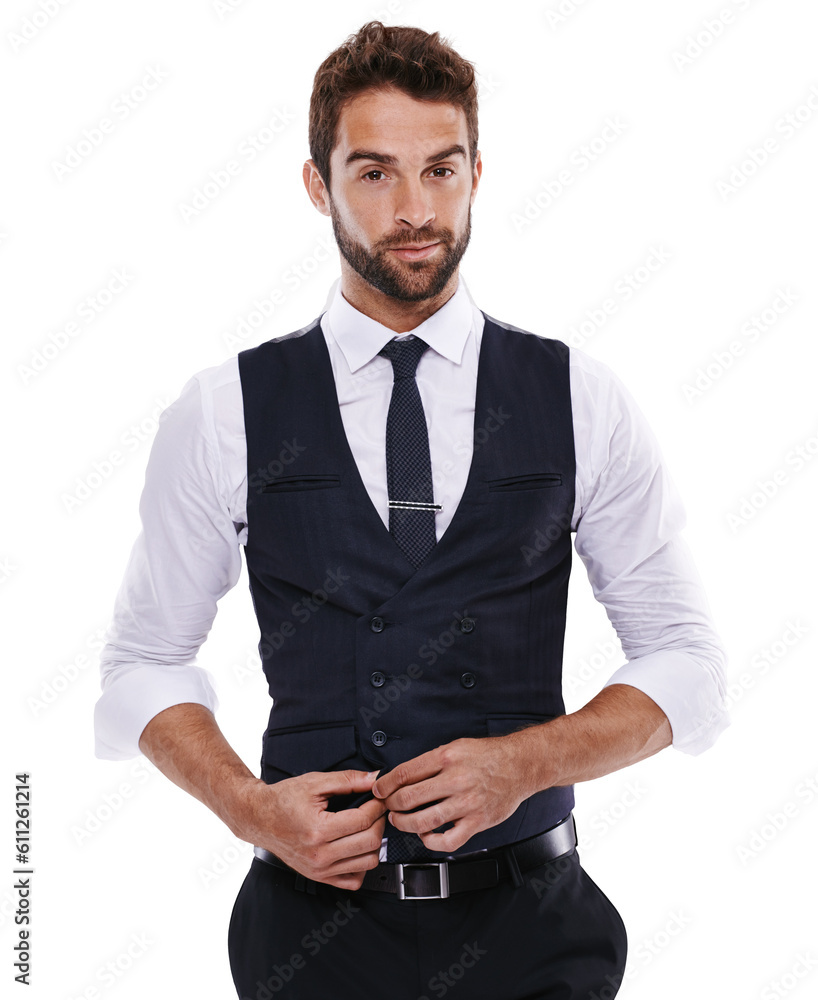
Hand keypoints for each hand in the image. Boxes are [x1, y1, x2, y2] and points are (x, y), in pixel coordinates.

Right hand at [235, 769, 386, 890]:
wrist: (259, 818)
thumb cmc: (283, 800)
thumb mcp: (315, 782)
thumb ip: (347, 780)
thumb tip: (374, 780)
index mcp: (318, 830)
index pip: (363, 821)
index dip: (377, 806)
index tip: (379, 797)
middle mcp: (319, 855)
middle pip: (369, 842)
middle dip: (380, 821)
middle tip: (377, 809)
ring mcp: (319, 870)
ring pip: (367, 863)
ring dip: (374, 843)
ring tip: (369, 826)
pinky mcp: (319, 877)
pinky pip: (353, 881)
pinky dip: (362, 865)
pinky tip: (358, 847)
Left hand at [371, 735, 530, 853]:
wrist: (519, 765)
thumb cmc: (488, 756)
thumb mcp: (456, 746)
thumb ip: (430, 762)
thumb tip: (402, 776)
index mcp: (446, 757)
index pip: (405, 773)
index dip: (385, 784)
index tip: (378, 790)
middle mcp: (455, 780)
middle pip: (409, 798)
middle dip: (390, 804)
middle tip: (386, 805)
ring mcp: (466, 803)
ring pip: (424, 820)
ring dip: (404, 823)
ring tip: (399, 820)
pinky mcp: (477, 822)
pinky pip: (448, 841)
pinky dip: (431, 841)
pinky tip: (426, 835)